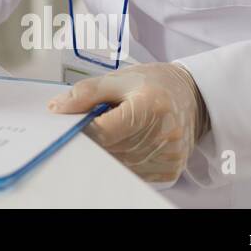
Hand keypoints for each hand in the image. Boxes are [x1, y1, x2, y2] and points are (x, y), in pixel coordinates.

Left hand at [48, 62, 208, 185]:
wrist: (194, 96)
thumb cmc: (154, 83)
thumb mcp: (119, 78)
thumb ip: (86, 93)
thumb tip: (57, 109)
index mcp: (150, 106)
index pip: (103, 131)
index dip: (82, 130)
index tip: (72, 124)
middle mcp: (164, 134)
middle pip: (110, 150)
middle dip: (93, 140)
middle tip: (92, 125)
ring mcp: (169, 156)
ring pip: (119, 164)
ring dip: (108, 151)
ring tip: (115, 130)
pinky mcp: (170, 171)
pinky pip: (133, 172)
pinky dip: (123, 159)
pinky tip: (129, 142)